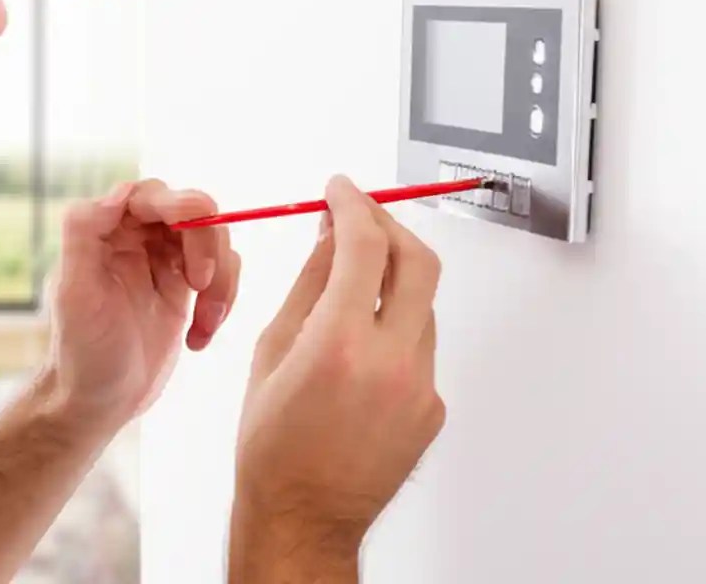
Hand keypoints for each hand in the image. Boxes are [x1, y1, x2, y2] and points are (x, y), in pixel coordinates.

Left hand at [44, 179, 241, 430]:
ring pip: (215, 239)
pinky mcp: (184, 287)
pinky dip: (223, 302)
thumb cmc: (81, 352)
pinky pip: (222, 271)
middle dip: (207, 247)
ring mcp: (163, 260)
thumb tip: (120, 191)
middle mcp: (136, 236)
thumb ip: (85, 232)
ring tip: (205, 324)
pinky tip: (200, 338)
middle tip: (199, 288)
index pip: (153, 195)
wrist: (98, 403)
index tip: (191, 259)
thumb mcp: (75, 294)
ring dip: (221, 282)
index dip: (182, 210)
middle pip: (194, 210)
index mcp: (106, 229)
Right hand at [229, 175, 445, 579]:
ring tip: (352, 293)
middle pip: (417, 261)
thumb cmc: (272, 445)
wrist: (302, 514)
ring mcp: (419, 387)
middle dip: (391, 225)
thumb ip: (308, 285)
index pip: (363, 244)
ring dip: (391, 283)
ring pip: (420, 305)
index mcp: (339, 343)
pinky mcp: (433, 408)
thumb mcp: (272, 350)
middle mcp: (390, 361)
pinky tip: (362, 351)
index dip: (353, 204)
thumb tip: (328, 236)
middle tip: (363, 216)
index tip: (341, 191)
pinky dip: (395, 331)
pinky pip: (421, 348)